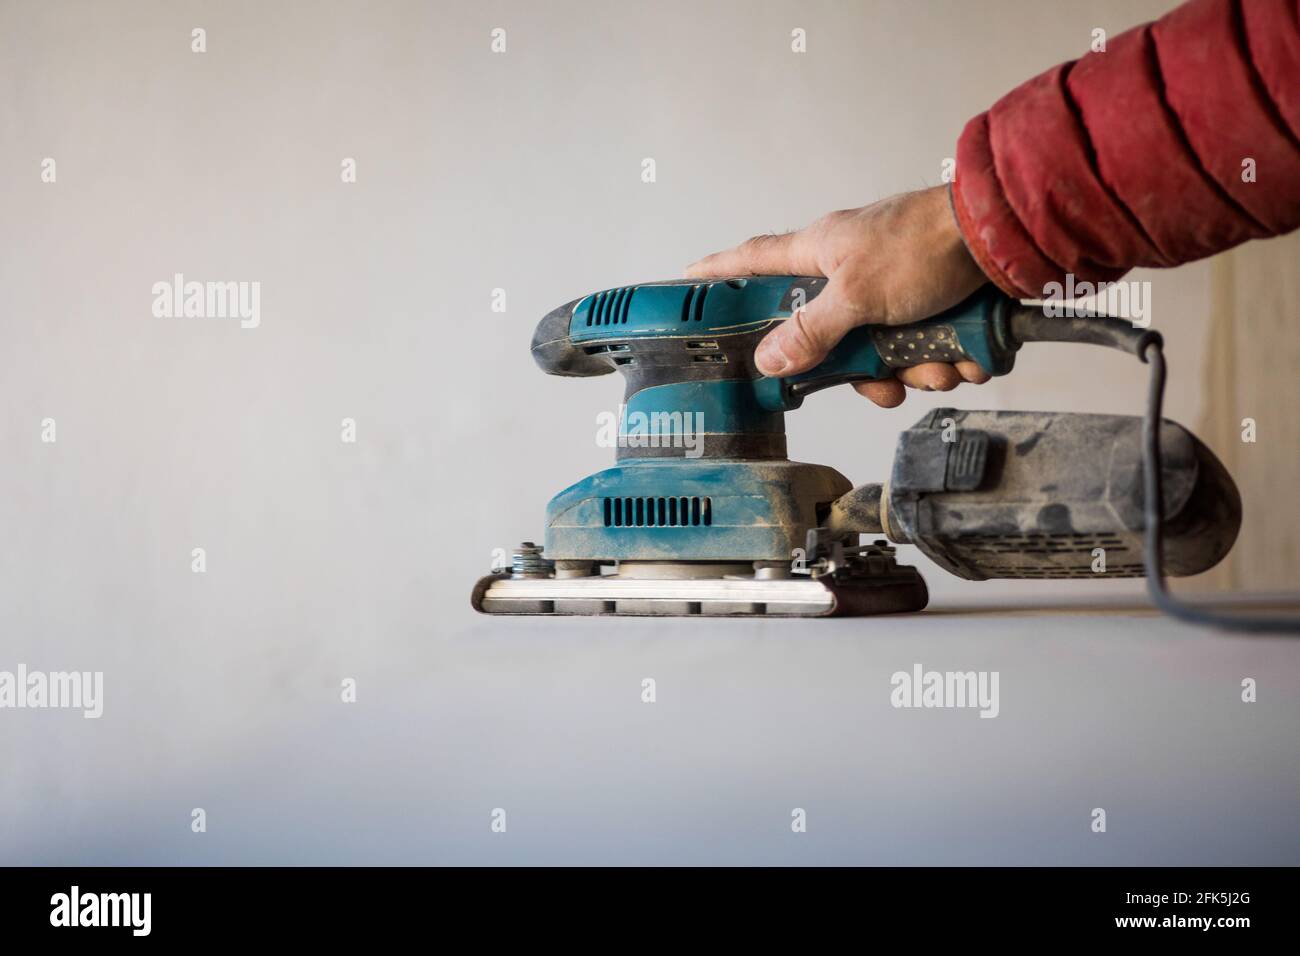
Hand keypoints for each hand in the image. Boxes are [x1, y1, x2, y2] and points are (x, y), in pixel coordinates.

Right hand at [685, 185, 991, 406]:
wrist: (1002, 237)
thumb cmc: (925, 244)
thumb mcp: (858, 295)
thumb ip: (811, 331)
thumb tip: (768, 359)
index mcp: (820, 252)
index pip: (753, 260)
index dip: (718, 274)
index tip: (686, 282)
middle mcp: (852, 270)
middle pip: (831, 336)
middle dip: (864, 372)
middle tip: (881, 384)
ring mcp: (894, 287)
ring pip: (885, 351)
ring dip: (916, 369)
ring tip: (939, 364)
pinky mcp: (932, 301)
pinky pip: (925, 347)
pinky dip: (946, 359)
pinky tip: (963, 356)